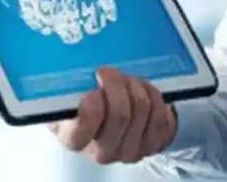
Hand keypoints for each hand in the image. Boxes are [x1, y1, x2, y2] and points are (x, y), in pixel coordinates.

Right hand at [49, 68, 176, 165]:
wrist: (107, 116)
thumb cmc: (83, 101)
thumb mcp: (65, 94)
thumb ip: (65, 87)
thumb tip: (76, 77)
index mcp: (73, 140)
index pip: (81, 131)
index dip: (90, 105)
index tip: (93, 85)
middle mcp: (103, 153)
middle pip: (120, 115)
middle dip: (117, 84)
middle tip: (110, 73)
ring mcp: (130, 151)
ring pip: (143, 110)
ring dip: (136, 87)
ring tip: (126, 81)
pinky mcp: (154, 145)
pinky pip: (162, 116)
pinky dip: (154, 96)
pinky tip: (143, 91)